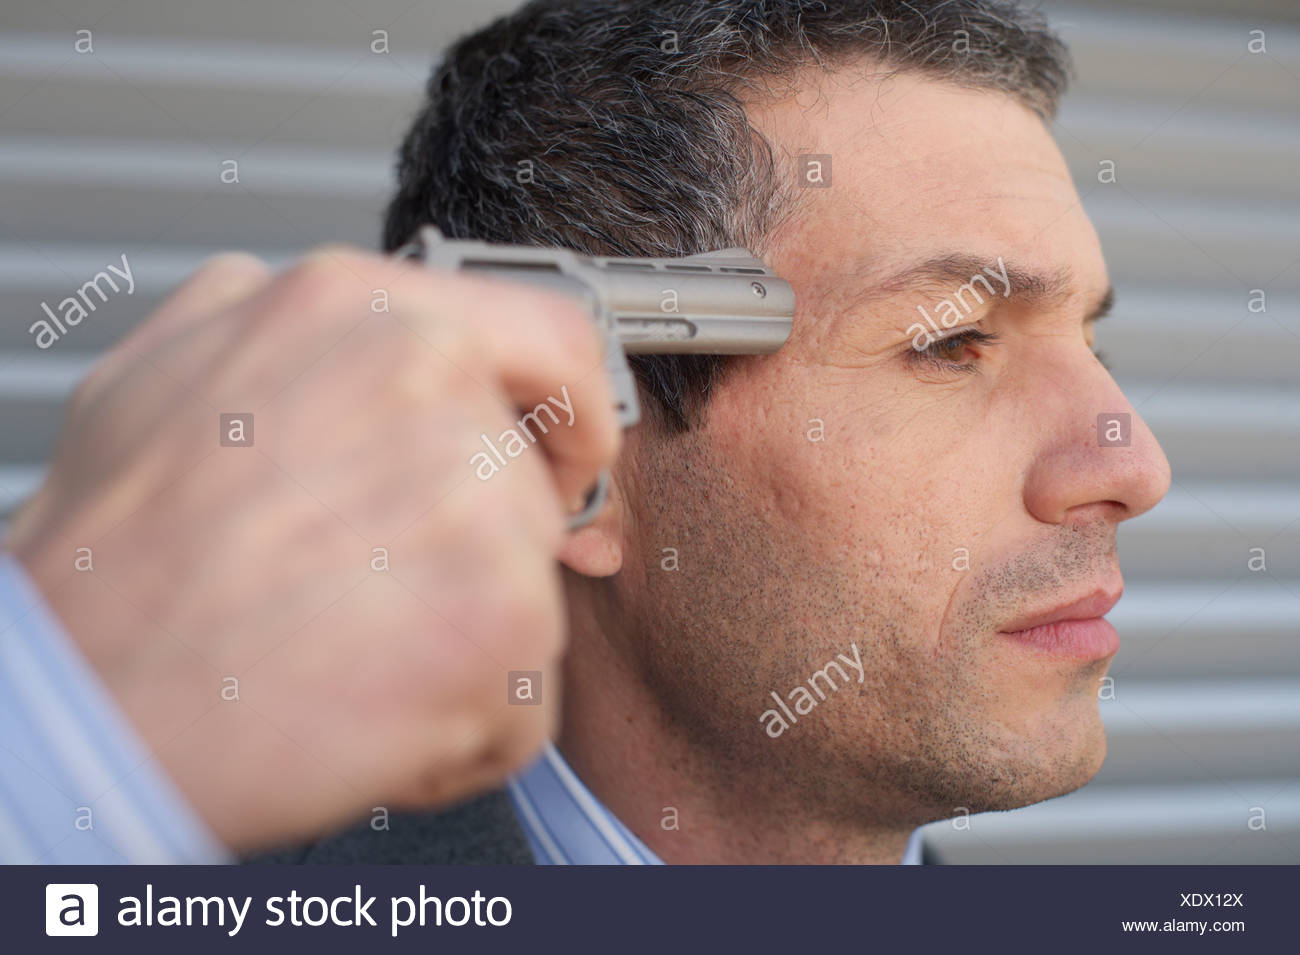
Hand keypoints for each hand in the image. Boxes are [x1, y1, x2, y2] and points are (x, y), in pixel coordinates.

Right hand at [4, 246, 620, 852]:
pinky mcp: (504, 620)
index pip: (556, 334)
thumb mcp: (169, 375)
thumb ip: (289, 328)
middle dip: (486, 552)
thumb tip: (372, 332)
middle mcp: (430, 383)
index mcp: (359, 311)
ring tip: (348, 652)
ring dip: (461, 641)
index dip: (574, 411)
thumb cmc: (113, 564)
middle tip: (397, 598)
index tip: (567, 459)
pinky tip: (369, 710)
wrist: (81, 708)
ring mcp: (477, 500)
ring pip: (536, 590)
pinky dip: (466, 724)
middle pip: (535, 484)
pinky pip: (530, 689)